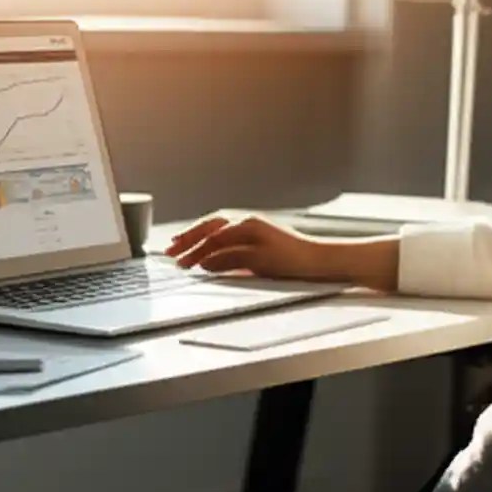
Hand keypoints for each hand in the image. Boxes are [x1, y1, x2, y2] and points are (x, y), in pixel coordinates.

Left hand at [164, 214, 400, 290]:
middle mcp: (251, 225)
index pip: (214, 225)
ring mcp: (258, 237)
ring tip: (182, 264)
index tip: (174, 244)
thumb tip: (209, 264)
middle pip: (212, 228)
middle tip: (170, 253)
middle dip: (188, 240)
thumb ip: (235, 256)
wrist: (321, 260)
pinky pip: (234, 254)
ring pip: (219, 240)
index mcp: (249, 223)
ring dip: (198, 252)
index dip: (192, 233)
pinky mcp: (264, 252)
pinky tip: (205, 267)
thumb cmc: (292, 259)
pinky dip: (217, 260)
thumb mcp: (259, 255)